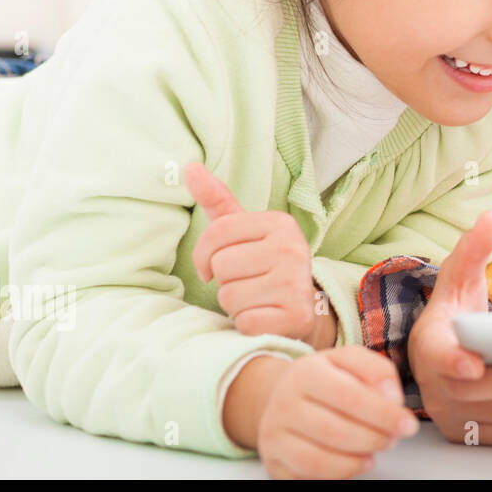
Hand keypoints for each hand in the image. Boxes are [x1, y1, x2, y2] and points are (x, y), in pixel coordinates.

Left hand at [186, 162, 332, 348]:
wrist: (302, 309)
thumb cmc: (263, 267)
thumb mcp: (244, 232)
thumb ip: (217, 200)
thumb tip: (190, 166)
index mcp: (279, 223)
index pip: (216, 234)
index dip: (205, 256)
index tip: (217, 266)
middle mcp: (292, 248)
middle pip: (222, 266)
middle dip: (225, 281)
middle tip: (248, 283)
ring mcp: (297, 283)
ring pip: (229, 296)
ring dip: (235, 304)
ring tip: (256, 300)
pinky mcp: (296, 316)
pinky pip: (245, 321)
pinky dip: (247, 324)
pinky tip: (265, 317)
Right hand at [257, 348, 417, 478]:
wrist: (282, 394)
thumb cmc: (326, 378)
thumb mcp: (351, 361)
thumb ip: (378, 371)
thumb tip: (392, 398)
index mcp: (306, 371)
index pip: (349, 396)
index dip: (384, 414)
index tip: (409, 424)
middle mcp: (283, 403)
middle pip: (334, 431)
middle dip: (374, 438)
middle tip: (395, 438)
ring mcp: (274, 435)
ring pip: (317, 459)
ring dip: (357, 460)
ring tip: (377, 450)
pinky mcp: (273, 461)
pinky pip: (307, 476)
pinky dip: (340, 473)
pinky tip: (359, 462)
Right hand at [407, 211, 491, 444]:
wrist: (446, 353)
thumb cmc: (454, 316)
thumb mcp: (459, 279)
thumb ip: (471, 250)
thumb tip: (488, 219)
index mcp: (430, 347)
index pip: (438, 359)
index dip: (454, 363)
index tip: (474, 365)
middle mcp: (438, 388)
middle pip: (478, 394)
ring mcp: (456, 415)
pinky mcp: (476, 433)